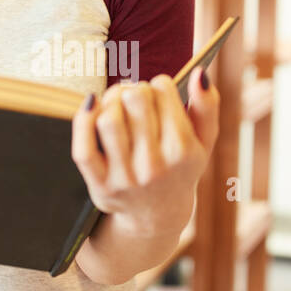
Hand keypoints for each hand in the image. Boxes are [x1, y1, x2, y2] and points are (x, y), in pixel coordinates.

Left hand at [71, 69, 219, 237]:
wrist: (157, 216)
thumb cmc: (179, 167)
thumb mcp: (203, 142)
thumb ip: (207, 106)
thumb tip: (198, 74)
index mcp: (183, 151)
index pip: (162, 92)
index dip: (159, 84)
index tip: (159, 91)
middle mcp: (154, 167)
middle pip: (134, 100)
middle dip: (134, 89)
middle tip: (135, 95)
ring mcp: (125, 178)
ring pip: (108, 120)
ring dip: (110, 102)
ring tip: (117, 104)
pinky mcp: (100, 186)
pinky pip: (83, 148)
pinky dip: (83, 120)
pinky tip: (92, 107)